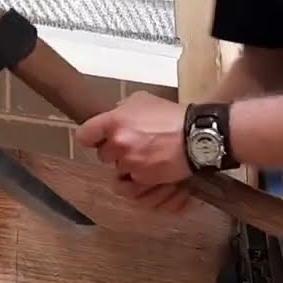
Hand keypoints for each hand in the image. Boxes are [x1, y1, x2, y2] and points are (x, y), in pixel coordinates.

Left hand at [75, 91, 193, 210]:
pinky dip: (142, 178)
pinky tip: (154, 167)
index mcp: (114, 121)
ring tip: (147, 156)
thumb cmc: (172, 116)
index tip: (98, 138)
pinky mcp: (143, 179)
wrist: (197, 136)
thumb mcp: (143, 100)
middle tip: (133, 145)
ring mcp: (130, 163)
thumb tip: (113, 114)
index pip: (84, 135)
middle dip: (115, 152)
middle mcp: (118, 143)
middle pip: (103, 156)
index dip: (92, 137)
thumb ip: (122, 108)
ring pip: (119, 170)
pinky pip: (133, 183)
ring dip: (130, 165)